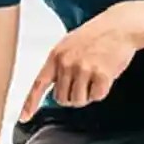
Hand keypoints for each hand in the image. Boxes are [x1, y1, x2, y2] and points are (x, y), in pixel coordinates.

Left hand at [19, 5, 139, 120]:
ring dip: (87, 95)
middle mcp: (67, 63)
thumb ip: (59, 65)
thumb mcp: (68, 45)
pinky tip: (104, 76)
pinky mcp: (101, 75)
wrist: (119, 26)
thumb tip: (54, 88)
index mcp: (56, 56)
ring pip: (78, 101)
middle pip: (61, 99)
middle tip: (83, 81)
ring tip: (93, 77)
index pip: (38, 84)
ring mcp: (84, 69)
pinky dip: (101, 91)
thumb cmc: (96, 35)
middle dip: (72, 96)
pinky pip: (96, 97)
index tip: (24, 117)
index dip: (30, 103)